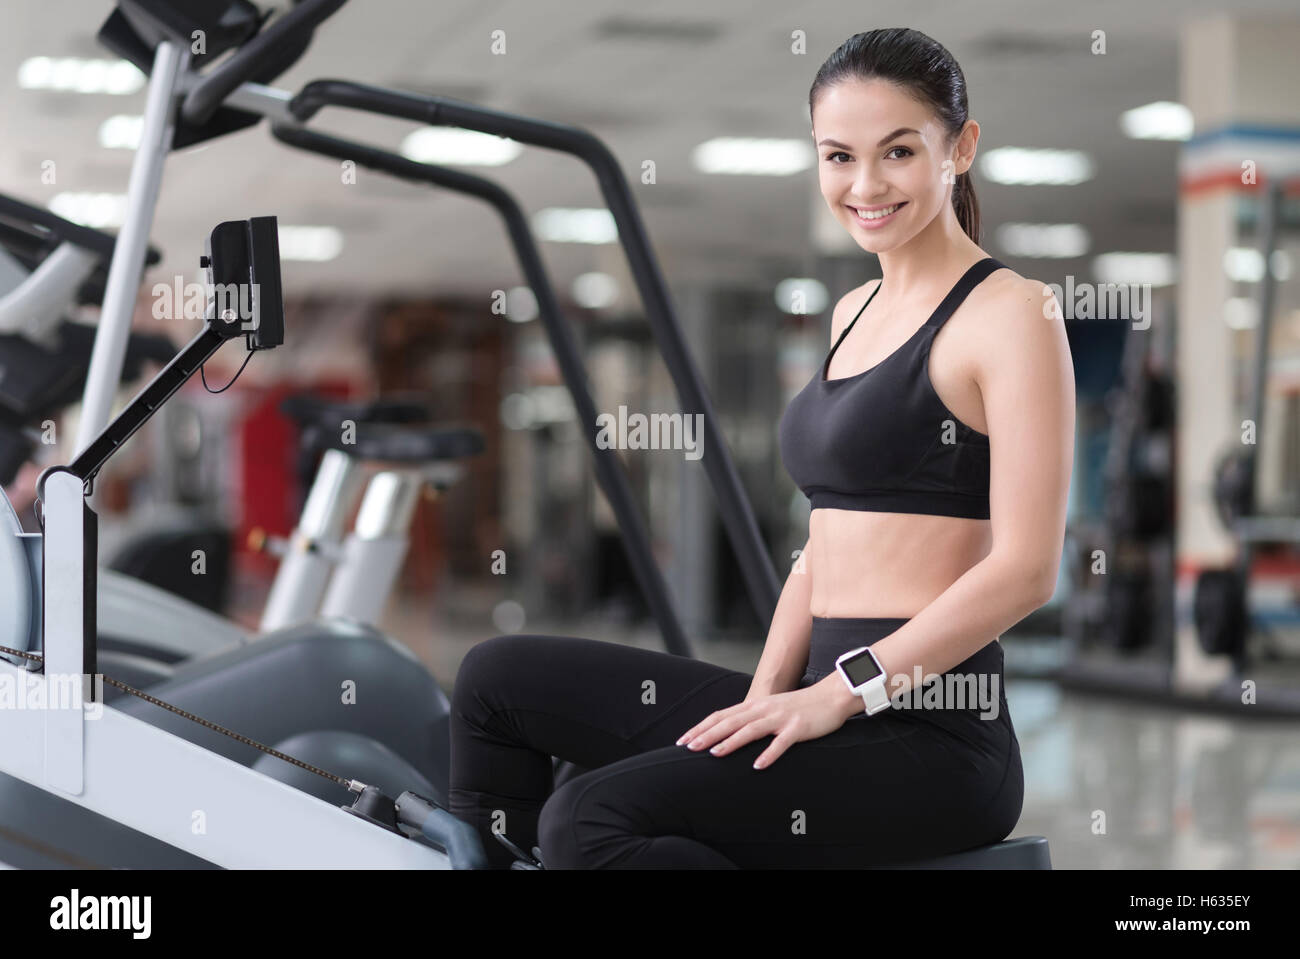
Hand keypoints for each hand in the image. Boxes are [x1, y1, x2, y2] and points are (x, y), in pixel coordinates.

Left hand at [675, 681, 852, 769]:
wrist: (831, 697)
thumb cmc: (799, 707)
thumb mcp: (770, 710)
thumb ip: (751, 719)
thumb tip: (728, 733)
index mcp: (754, 706)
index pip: (721, 716)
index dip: (701, 727)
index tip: (683, 740)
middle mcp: (763, 709)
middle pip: (730, 722)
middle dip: (707, 735)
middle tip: (688, 747)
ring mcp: (780, 718)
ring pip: (750, 730)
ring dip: (731, 742)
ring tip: (714, 754)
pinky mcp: (797, 728)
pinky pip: (781, 742)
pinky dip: (768, 754)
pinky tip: (757, 765)